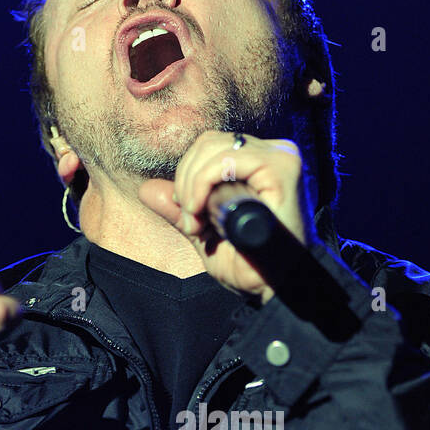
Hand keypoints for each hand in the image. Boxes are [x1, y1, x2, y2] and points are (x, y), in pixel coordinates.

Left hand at [137, 131, 320, 304]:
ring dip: (192, 186)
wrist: (275, 287)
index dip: (188, 177)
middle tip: (191, 221)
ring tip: (198, 222)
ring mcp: (280, 156)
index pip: (209, 146)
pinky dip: (203, 183)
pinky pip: (226, 160)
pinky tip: (203, 211)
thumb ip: (180, 209)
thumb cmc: (249, 264)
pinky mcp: (282, 167)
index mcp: (259, 162)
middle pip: (208, 142)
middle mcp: (273, 153)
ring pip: (213, 148)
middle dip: (186, 182)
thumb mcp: (206, 233)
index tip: (189, 215)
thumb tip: (147, 190)